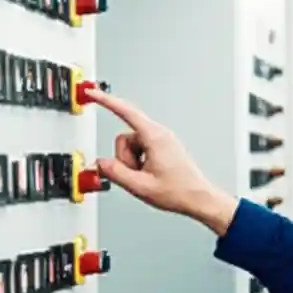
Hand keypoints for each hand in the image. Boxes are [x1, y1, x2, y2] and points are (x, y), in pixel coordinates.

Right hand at [88, 89, 238, 233]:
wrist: (199, 199)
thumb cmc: (179, 191)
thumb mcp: (140, 186)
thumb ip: (115, 173)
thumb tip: (100, 164)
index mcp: (155, 137)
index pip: (125, 112)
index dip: (106, 101)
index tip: (93, 93)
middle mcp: (159, 135)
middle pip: (124, 138)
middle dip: (124, 158)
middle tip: (137, 175)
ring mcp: (162, 141)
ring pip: (131, 146)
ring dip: (132, 163)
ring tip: (147, 177)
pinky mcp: (162, 148)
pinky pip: (140, 151)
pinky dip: (139, 163)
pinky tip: (151, 175)